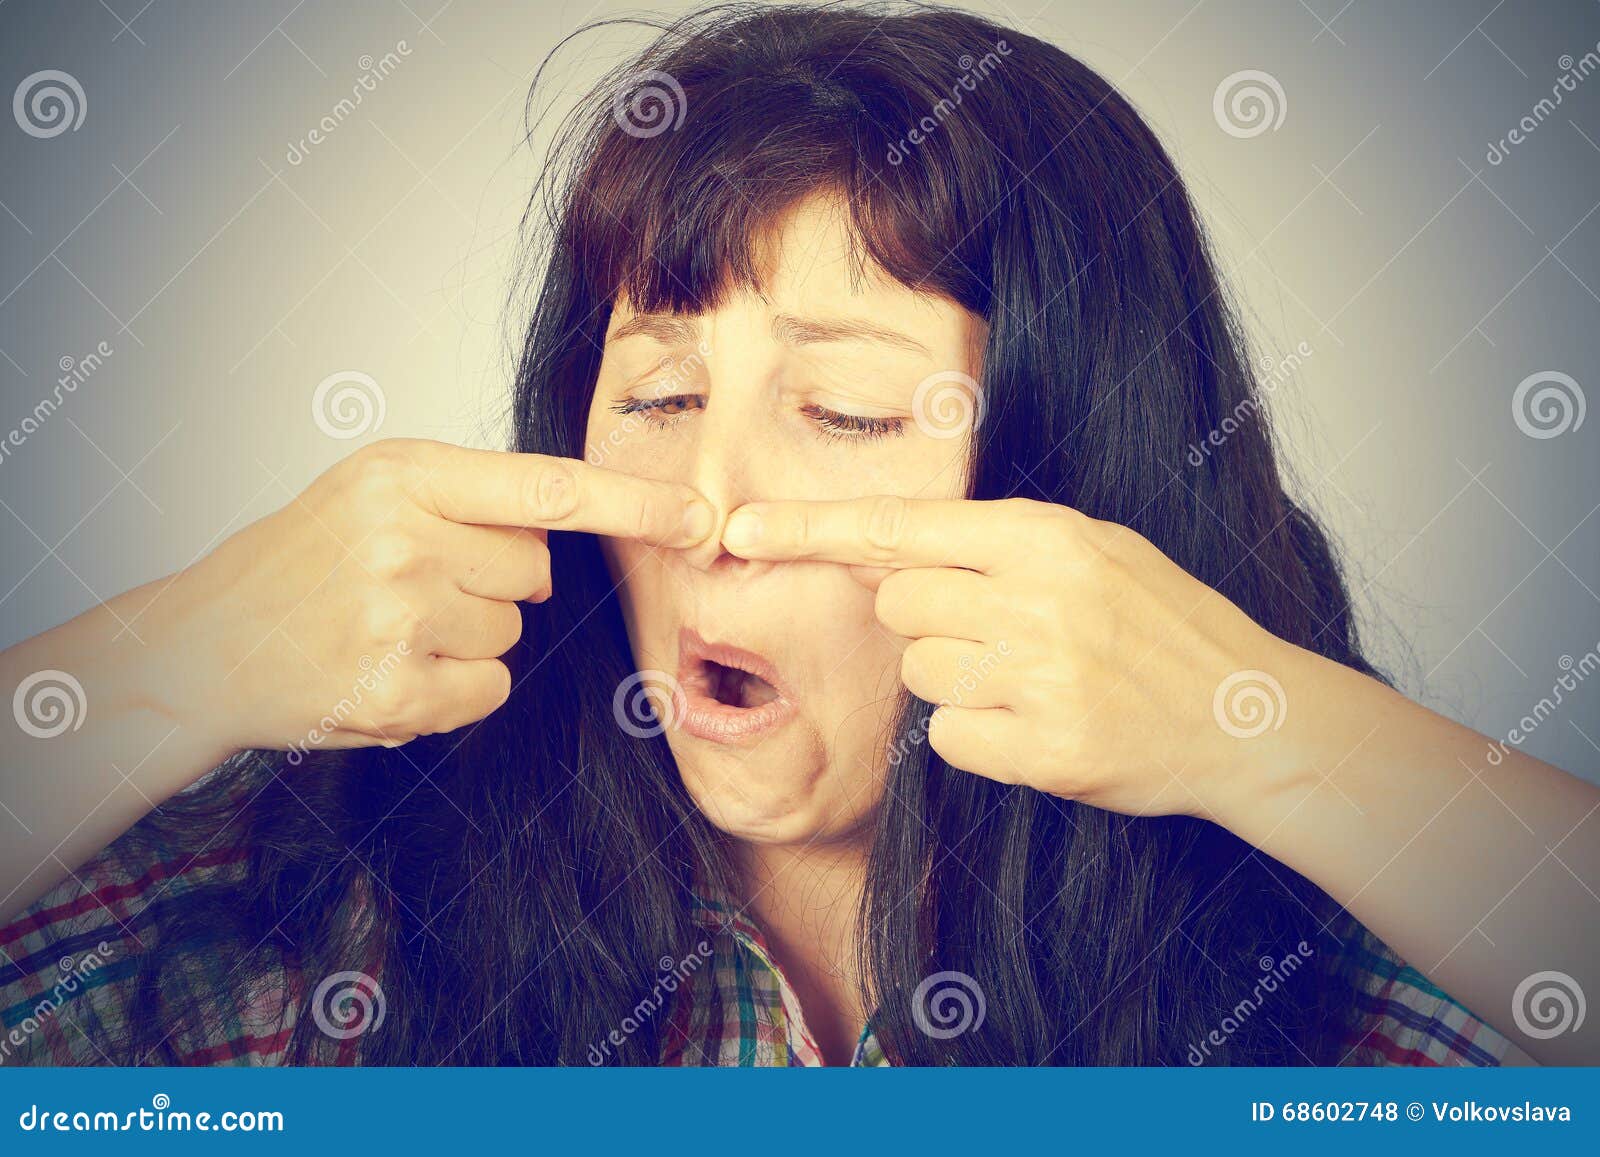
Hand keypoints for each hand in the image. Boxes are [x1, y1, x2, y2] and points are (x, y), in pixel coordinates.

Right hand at [143, 439, 713, 759]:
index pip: (547, 487)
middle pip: (536, 571)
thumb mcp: (371, 491)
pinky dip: (455, 690)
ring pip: (510, 633)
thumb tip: (572, 522)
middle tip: (414, 585)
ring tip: (388, 628)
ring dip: (467, 638)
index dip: (633, 505)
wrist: (201, 644)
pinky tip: (391, 671)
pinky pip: (488, 688)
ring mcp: (400, 614)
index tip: (699, 516)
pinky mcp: (396, 687)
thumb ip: (467, 497)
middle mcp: (404, 535)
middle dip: (497, 582)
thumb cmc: (298, 563)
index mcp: (404, 473)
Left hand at [721, 495, 1306, 817]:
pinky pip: (950, 738)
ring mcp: (1038, 679)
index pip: (899, 527)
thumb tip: (885, 553)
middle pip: (896, 607)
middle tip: (993, 633)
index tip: (738, 530)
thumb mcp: (1093, 550)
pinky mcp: (1042, 751)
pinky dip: (981, 737)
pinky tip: (1039, 726)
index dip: (809, 529)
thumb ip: (994, 545)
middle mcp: (1034, 600)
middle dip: (924, 621)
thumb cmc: (1161, 624)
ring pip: (920, 675)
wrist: (1245, 716)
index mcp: (1044, 536)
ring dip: (958, 680)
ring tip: (1034, 680)